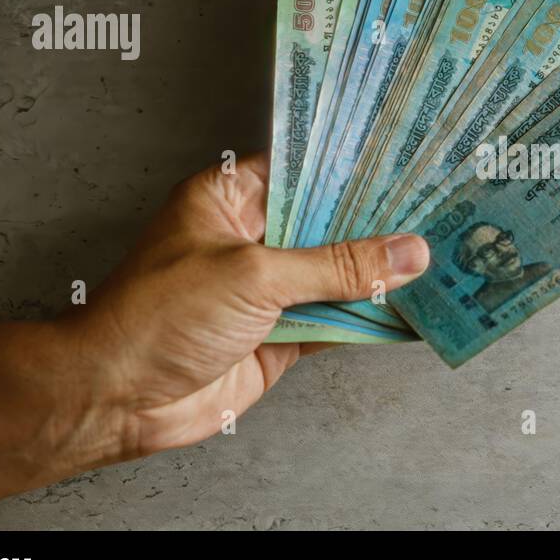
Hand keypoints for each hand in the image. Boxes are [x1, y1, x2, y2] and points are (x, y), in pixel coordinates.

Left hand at [67, 152, 429, 458]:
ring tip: (442, 255)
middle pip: (327, 224)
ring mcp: (267, 290)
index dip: (351, 165)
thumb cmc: (158, 317)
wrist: (117, 399)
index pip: (302, 167)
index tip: (404, 159)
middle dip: (378, 223)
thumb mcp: (255, 276)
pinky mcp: (279, 336)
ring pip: (336, 275)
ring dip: (379, 274)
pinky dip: (370, 320)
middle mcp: (251, 239)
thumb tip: (406, 253)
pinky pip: (336, 322)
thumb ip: (336, 266)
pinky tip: (412, 308)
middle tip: (438, 208)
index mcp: (230, 199)